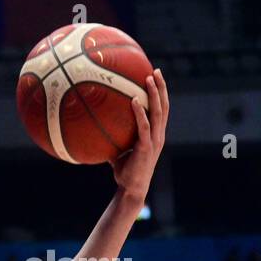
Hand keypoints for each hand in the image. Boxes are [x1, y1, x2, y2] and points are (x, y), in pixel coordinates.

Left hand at [111, 68, 167, 202]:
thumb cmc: (124, 172)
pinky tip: (133, 101)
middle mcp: (159, 135)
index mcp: (155, 134)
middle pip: (164, 106)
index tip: (156, 77)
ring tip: (149, 78)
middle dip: (161, 87)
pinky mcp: (146, 147)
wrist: (131, 189)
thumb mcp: (119, 151)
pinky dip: (140, 113)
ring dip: (154, 94)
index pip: (162, 109)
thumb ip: (114, 139)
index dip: (161, 93)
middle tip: (156, 70)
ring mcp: (154, 140)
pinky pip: (144, 126)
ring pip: (158, 112)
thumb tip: (97, 128)